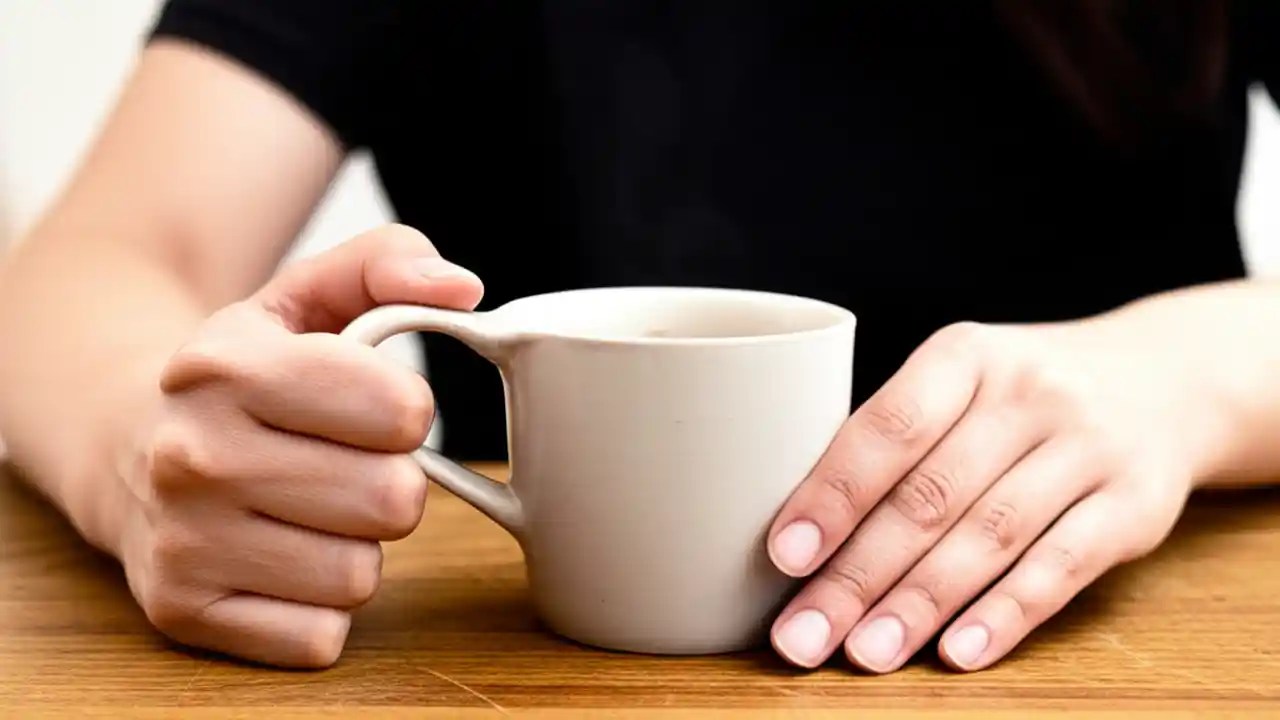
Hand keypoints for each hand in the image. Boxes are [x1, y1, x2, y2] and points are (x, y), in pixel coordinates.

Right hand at [113, 225, 480, 667]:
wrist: (127, 444)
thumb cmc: (247, 372)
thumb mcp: (306, 295)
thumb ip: (390, 262)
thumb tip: (463, 289)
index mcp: (228, 364)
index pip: (399, 409)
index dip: (406, 410)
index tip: (375, 406)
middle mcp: (193, 453)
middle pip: (392, 500)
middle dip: (390, 482)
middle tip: (344, 464)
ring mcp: (181, 539)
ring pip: (361, 574)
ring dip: (355, 546)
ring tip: (307, 509)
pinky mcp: (181, 611)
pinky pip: (321, 635)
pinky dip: (319, 605)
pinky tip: (281, 557)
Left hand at [766, 317, 1213, 672]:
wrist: (1162, 380)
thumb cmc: (1020, 396)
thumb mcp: (961, 380)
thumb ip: (896, 439)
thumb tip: (802, 533)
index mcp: (964, 356)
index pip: (889, 426)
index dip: (834, 494)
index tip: (784, 555)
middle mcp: (1028, 393)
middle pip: (929, 496)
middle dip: (857, 575)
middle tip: (802, 634)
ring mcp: (1087, 447)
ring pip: (989, 536)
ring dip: (919, 604)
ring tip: (865, 654)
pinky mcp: (1134, 505)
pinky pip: (1061, 567)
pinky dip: (1005, 614)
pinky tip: (957, 651)